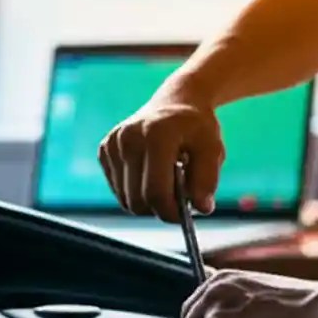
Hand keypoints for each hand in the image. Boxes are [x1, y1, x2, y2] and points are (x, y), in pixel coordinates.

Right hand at [98, 88, 223, 222]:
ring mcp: (113, 143)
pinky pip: (118, 190)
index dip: (170, 212)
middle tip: (177, 201)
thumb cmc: (196, 128)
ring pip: (126, 199)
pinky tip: (150, 174)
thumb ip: (207, 179)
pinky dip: (135, 191)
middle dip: (159, 209)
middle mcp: (128, 137)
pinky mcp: (104, 150)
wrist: (176, 102)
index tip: (183, 215)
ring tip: (166, 182)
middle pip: (137, 200)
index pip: (155, 191)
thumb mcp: (213, 149)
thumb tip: (201, 208)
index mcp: (156, 135)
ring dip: (148, 201)